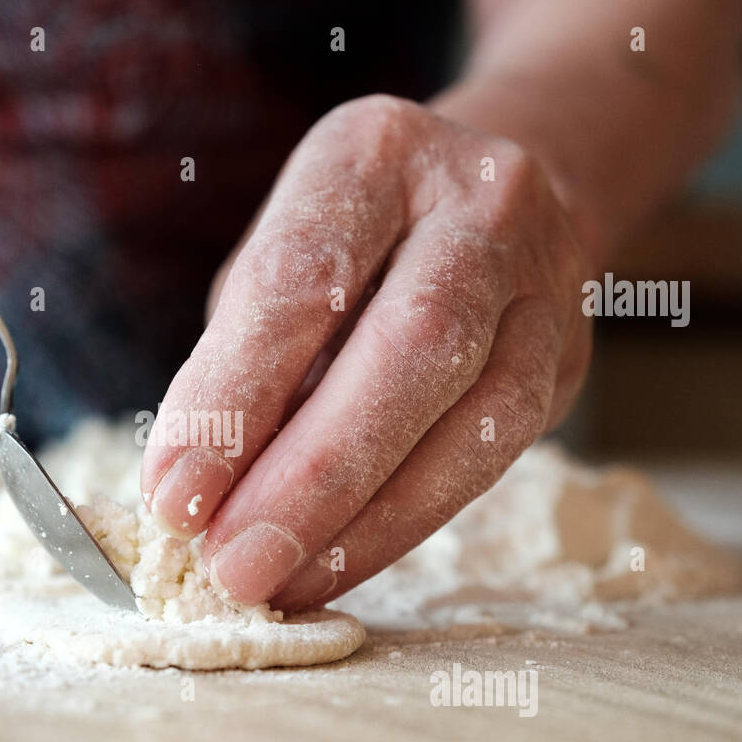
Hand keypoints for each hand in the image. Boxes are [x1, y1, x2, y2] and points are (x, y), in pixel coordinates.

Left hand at [142, 95, 591, 611]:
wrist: (496, 200)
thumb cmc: (353, 237)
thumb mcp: (280, 255)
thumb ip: (244, 354)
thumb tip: (199, 490)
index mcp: (375, 155)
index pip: (302, 279)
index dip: (235, 397)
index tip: (174, 495)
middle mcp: (479, 205)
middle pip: (410, 351)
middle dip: (311, 478)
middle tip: (232, 566)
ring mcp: (543, 285)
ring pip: (474, 424)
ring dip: (363, 525)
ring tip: (278, 585)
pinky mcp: (566, 363)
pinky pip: (489, 463)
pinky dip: (401, 527)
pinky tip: (334, 568)